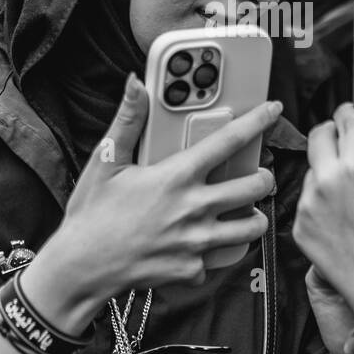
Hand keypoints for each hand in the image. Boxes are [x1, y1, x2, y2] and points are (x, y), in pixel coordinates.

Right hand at [24, 75, 279, 331]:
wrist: (80, 268)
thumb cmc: (91, 213)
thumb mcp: (106, 161)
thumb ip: (128, 121)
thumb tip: (136, 84)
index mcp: (176, 176)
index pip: (228, 140)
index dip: (257, 121)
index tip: (273, 110)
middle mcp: (193, 208)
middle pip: (256, 187)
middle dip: (264, 177)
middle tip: (257, 174)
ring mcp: (196, 242)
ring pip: (252, 228)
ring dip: (253, 217)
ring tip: (244, 210)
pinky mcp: (192, 269)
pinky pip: (219, 258)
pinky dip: (218, 250)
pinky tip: (206, 241)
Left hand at [293, 103, 353, 322]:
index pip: (346, 118)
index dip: (352, 112)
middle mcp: (328, 182)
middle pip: (320, 135)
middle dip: (333, 132)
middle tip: (348, 138)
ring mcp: (310, 206)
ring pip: (312, 169)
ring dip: (327, 167)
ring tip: (351, 179)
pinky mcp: (302, 228)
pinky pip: (306, 201)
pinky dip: (320, 200)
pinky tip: (344, 211)